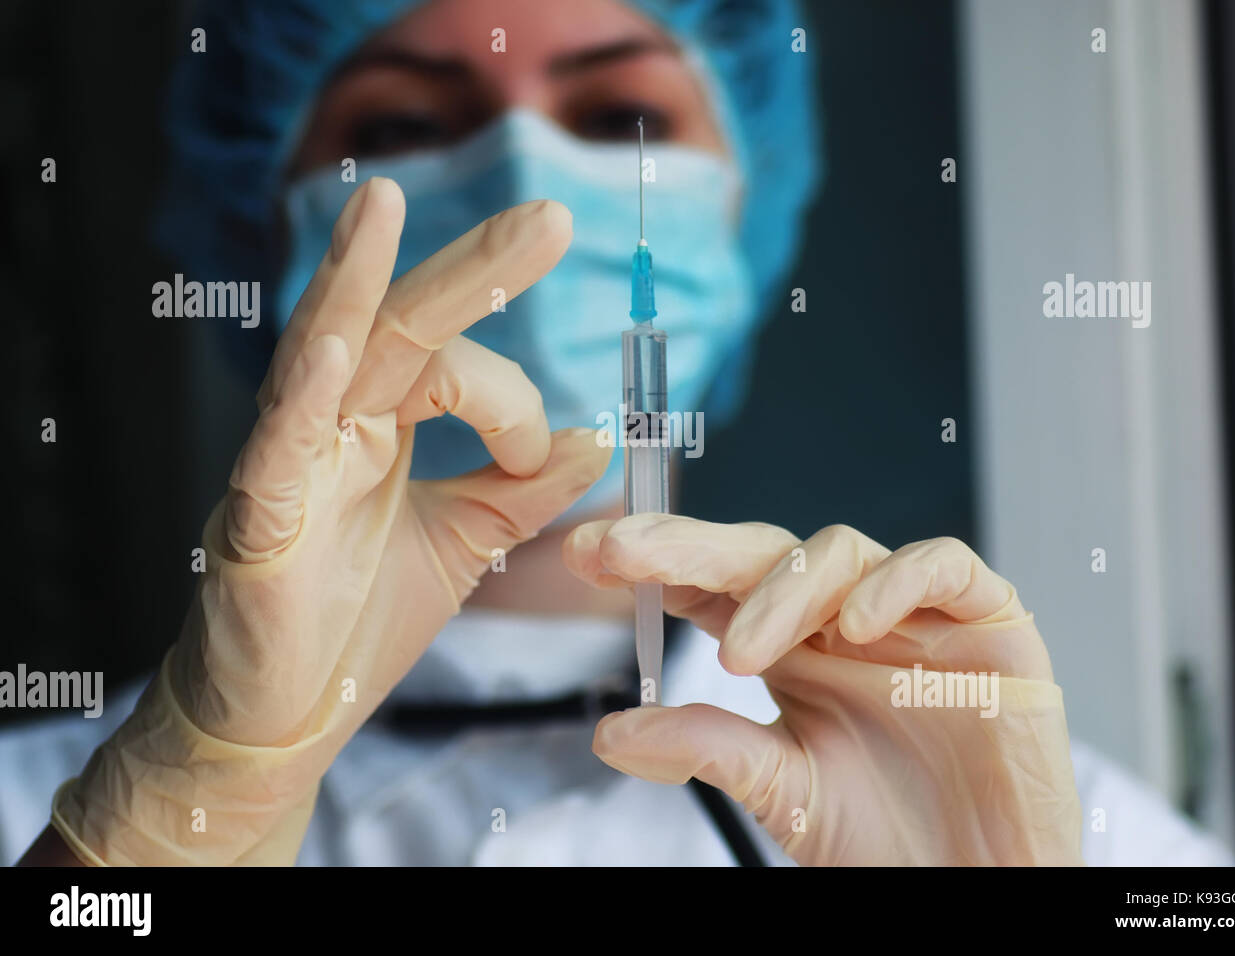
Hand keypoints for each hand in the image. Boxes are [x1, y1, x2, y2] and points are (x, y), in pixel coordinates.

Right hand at [52, 180, 610, 865]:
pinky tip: (334, 346)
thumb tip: (597, 436)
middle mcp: (331, 428)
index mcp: (377, 427)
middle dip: (472, 270)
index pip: (453, 367)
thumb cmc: (356, 625)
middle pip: (399, 327)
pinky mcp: (256, 525)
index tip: (543, 455)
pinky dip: (305, 396)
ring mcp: (287, 467)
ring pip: (324, 356)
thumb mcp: (465, 544)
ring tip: (382, 204)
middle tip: (551, 220)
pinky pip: (277, 450)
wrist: (285, 721)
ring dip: (354, 281)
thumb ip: (524, 491)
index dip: (517, 401)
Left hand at [564, 516, 1082, 865]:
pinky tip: (854, 625)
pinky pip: (943, 565)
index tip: (587, 555)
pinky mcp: (989, 621)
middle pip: (764, 551)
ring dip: (781, 590)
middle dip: (690, 544)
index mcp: (790, 648)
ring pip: (839, 551)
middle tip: (626, 552)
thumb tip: (611, 731)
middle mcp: (843, 618)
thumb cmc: (886, 839)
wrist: (980, 885)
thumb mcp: (781, 789)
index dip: (656, 561)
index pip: (714, 584)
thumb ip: (707, 747)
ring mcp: (915, 614)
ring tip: (742, 654)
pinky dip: (897, 581)